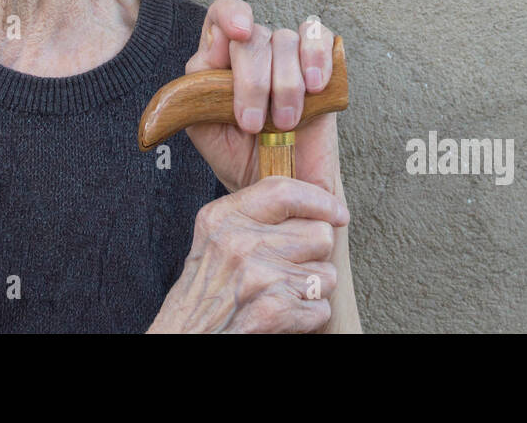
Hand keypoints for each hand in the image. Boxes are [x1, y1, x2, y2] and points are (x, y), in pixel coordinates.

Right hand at [147, 176, 347, 332]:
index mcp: (225, 218)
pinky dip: (308, 315)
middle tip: (292, 263)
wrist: (189, 333)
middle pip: (319, 234)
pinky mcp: (276, 311)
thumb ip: (253, 211)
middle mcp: (242, 244)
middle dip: (315, 253)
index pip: (286, 192)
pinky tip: (284, 311)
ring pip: (326, 274)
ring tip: (284, 289)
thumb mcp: (215, 233)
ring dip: (312, 287)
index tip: (337, 213)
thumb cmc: (206, 286)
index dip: (321, 201)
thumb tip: (310, 199)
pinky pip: (320, 308)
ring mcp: (261, 278)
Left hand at [184, 0, 340, 194]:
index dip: (230, 13)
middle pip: (255, 36)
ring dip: (285, 85)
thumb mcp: (203, 129)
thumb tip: (213, 44)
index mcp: (220, 60)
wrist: (277, 188)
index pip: (222, 14)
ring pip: (286, 40)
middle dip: (253, 82)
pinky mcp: (320, 68)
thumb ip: (197, 89)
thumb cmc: (238, 158)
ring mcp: (288, 57)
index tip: (237, 33)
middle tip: (252, 124)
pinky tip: (314, 86)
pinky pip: (319, 39)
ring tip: (284, 123)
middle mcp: (254, 52)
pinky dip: (317, 58)